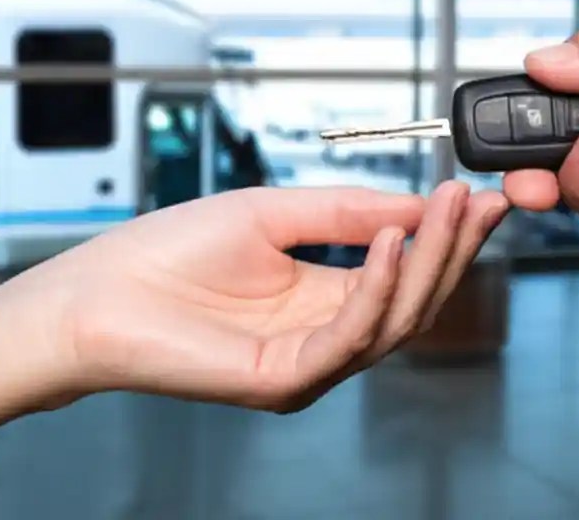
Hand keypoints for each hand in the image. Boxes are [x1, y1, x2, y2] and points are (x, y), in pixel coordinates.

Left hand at [24, 181, 507, 411]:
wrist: (97, 293)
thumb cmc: (169, 252)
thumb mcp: (274, 213)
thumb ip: (346, 212)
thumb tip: (418, 202)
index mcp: (321, 298)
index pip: (402, 273)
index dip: (446, 236)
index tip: (482, 196)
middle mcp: (322, 336)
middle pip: (413, 301)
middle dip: (452, 249)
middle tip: (480, 200)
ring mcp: (307, 364)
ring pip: (394, 322)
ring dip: (428, 263)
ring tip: (446, 209)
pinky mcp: (283, 382)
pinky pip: (349, 338)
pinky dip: (378, 289)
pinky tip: (392, 242)